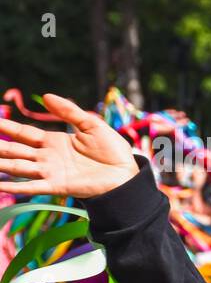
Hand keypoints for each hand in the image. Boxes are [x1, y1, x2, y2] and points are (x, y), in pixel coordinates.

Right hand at [0, 93, 136, 198]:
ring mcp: (50, 172)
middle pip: (13, 150)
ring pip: (17, 167)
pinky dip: (14, 187)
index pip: (22, 133)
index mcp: (53, 142)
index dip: (5, 127)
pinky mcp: (58, 186)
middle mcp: (47, 157)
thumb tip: (45, 96)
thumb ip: (69, 111)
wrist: (127, 175)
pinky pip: (32, 186)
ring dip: (0, 165)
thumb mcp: (91, 125)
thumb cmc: (112, 151)